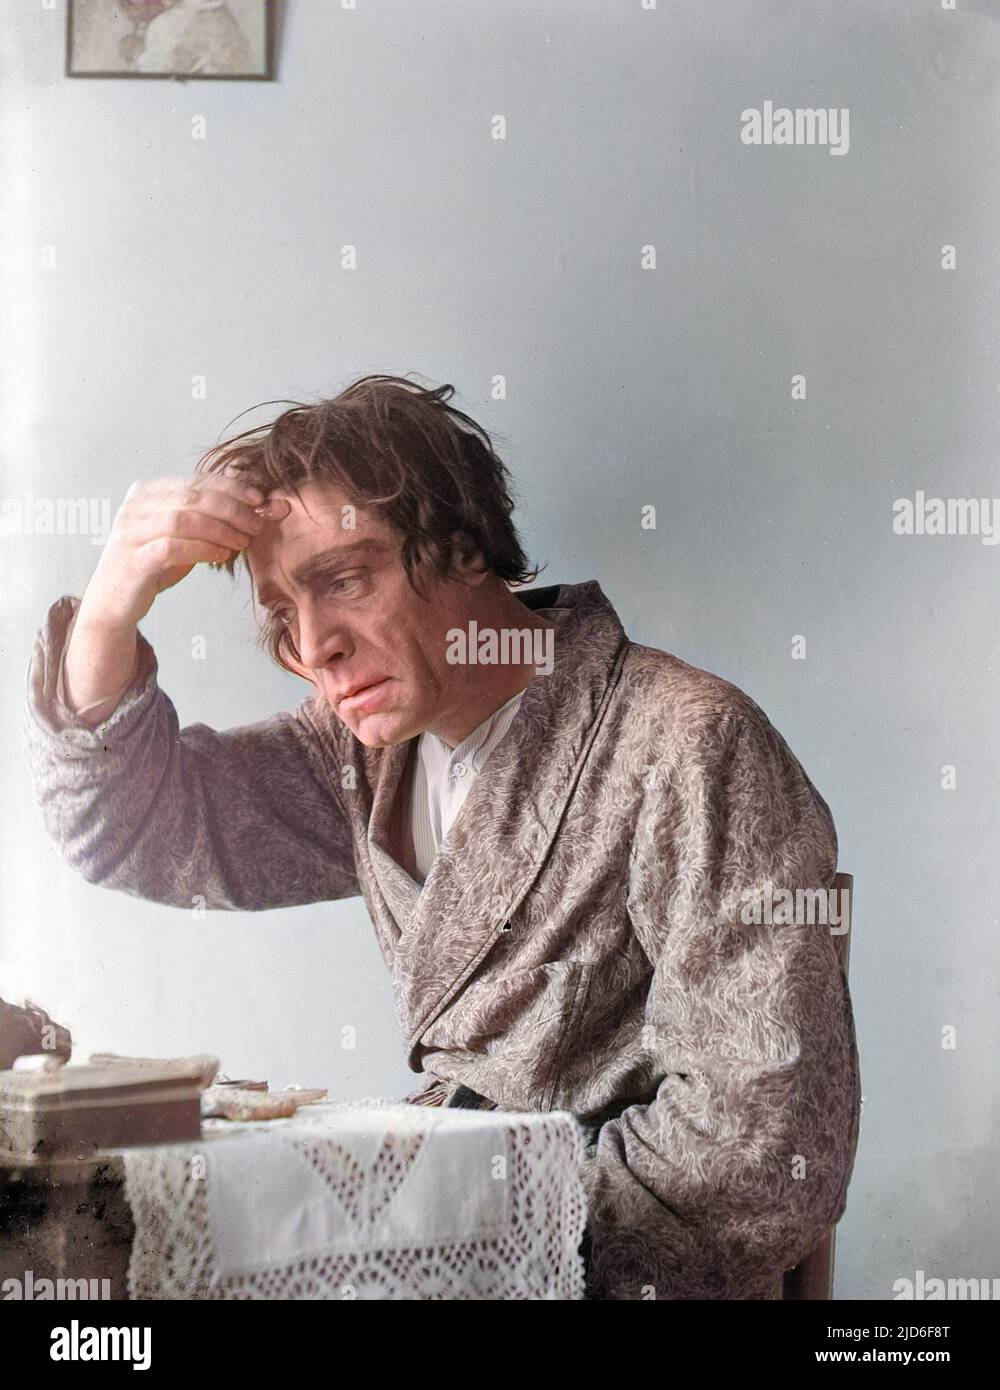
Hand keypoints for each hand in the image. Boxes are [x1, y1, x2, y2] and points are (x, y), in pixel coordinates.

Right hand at [77, 473, 285, 628]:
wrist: (115, 601)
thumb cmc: (154, 564)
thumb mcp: (182, 534)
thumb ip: (207, 516)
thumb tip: (254, 502)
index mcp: (147, 491)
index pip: (196, 480)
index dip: (232, 487)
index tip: (260, 498)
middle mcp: (135, 505)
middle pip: (193, 497)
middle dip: (232, 509)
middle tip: (257, 524)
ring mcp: (130, 531)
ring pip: (184, 519)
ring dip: (221, 529)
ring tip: (243, 541)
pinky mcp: (133, 559)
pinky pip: (173, 547)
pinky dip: (203, 549)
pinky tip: (222, 555)